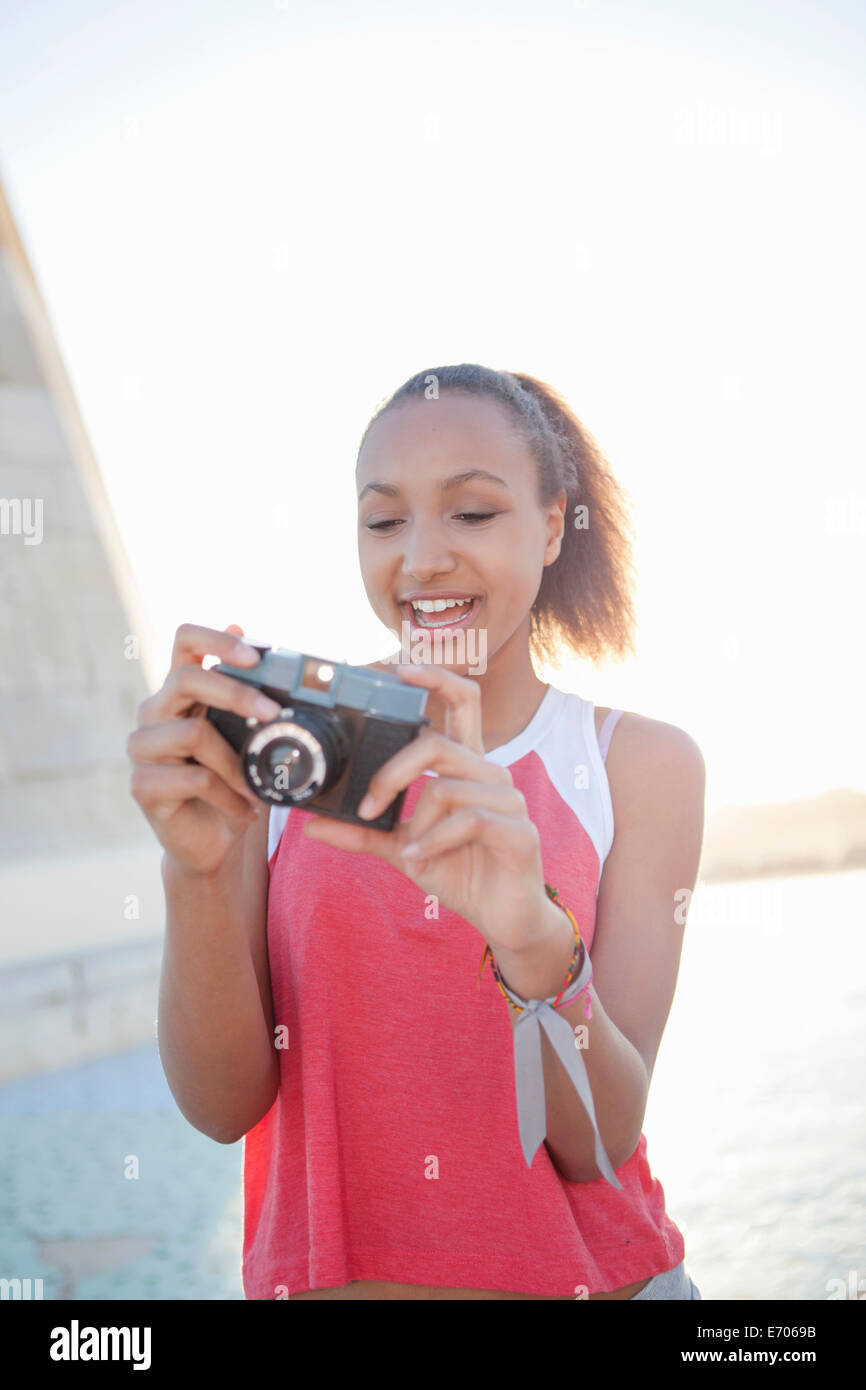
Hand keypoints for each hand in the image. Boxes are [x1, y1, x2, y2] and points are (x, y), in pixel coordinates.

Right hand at [126, 622, 282, 876]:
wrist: (212, 839)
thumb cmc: (229, 780)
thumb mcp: (245, 736)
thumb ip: (246, 694)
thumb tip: (246, 628)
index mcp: (180, 691)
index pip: (185, 641)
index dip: (217, 639)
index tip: (256, 656)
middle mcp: (155, 712)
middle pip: (186, 679)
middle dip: (237, 694)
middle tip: (274, 713)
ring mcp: (143, 748)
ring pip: (193, 732)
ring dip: (236, 761)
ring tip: (255, 785)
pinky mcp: (142, 785)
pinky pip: (195, 779)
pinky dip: (230, 796)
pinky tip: (245, 811)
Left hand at [302, 663, 551, 954]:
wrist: (504, 919)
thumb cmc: (461, 872)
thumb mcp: (403, 849)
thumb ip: (365, 834)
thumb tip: (312, 826)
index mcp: (467, 768)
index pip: (462, 702)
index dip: (436, 678)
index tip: (400, 669)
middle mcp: (491, 775)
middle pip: (439, 744)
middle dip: (393, 772)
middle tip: (367, 805)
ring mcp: (510, 801)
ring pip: (446, 788)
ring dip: (416, 826)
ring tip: (408, 854)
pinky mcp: (519, 831)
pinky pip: (466, 821)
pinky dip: (432, 842)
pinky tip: (419, 862)